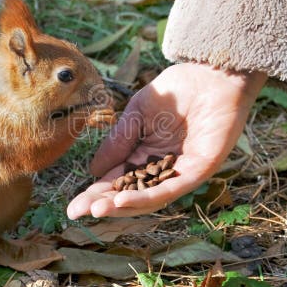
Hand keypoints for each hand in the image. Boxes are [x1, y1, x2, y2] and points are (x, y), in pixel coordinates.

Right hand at [67, 63, 266, 218]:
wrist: (213, 73)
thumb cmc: (178, 89)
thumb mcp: (136, 113)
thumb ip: (118, 140)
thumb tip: (94, 171)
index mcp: (146, 154)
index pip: (117, 180)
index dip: (96, 193)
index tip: (74, 207)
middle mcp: (163, 168)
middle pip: (130, 193)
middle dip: (103, 204)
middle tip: (77, 214)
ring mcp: (181, 171)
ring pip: (149, 198)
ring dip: (122, 205)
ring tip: (98, 209)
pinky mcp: (199, 170)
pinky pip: (171, 188)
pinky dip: (147, 197)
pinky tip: (123, 199)